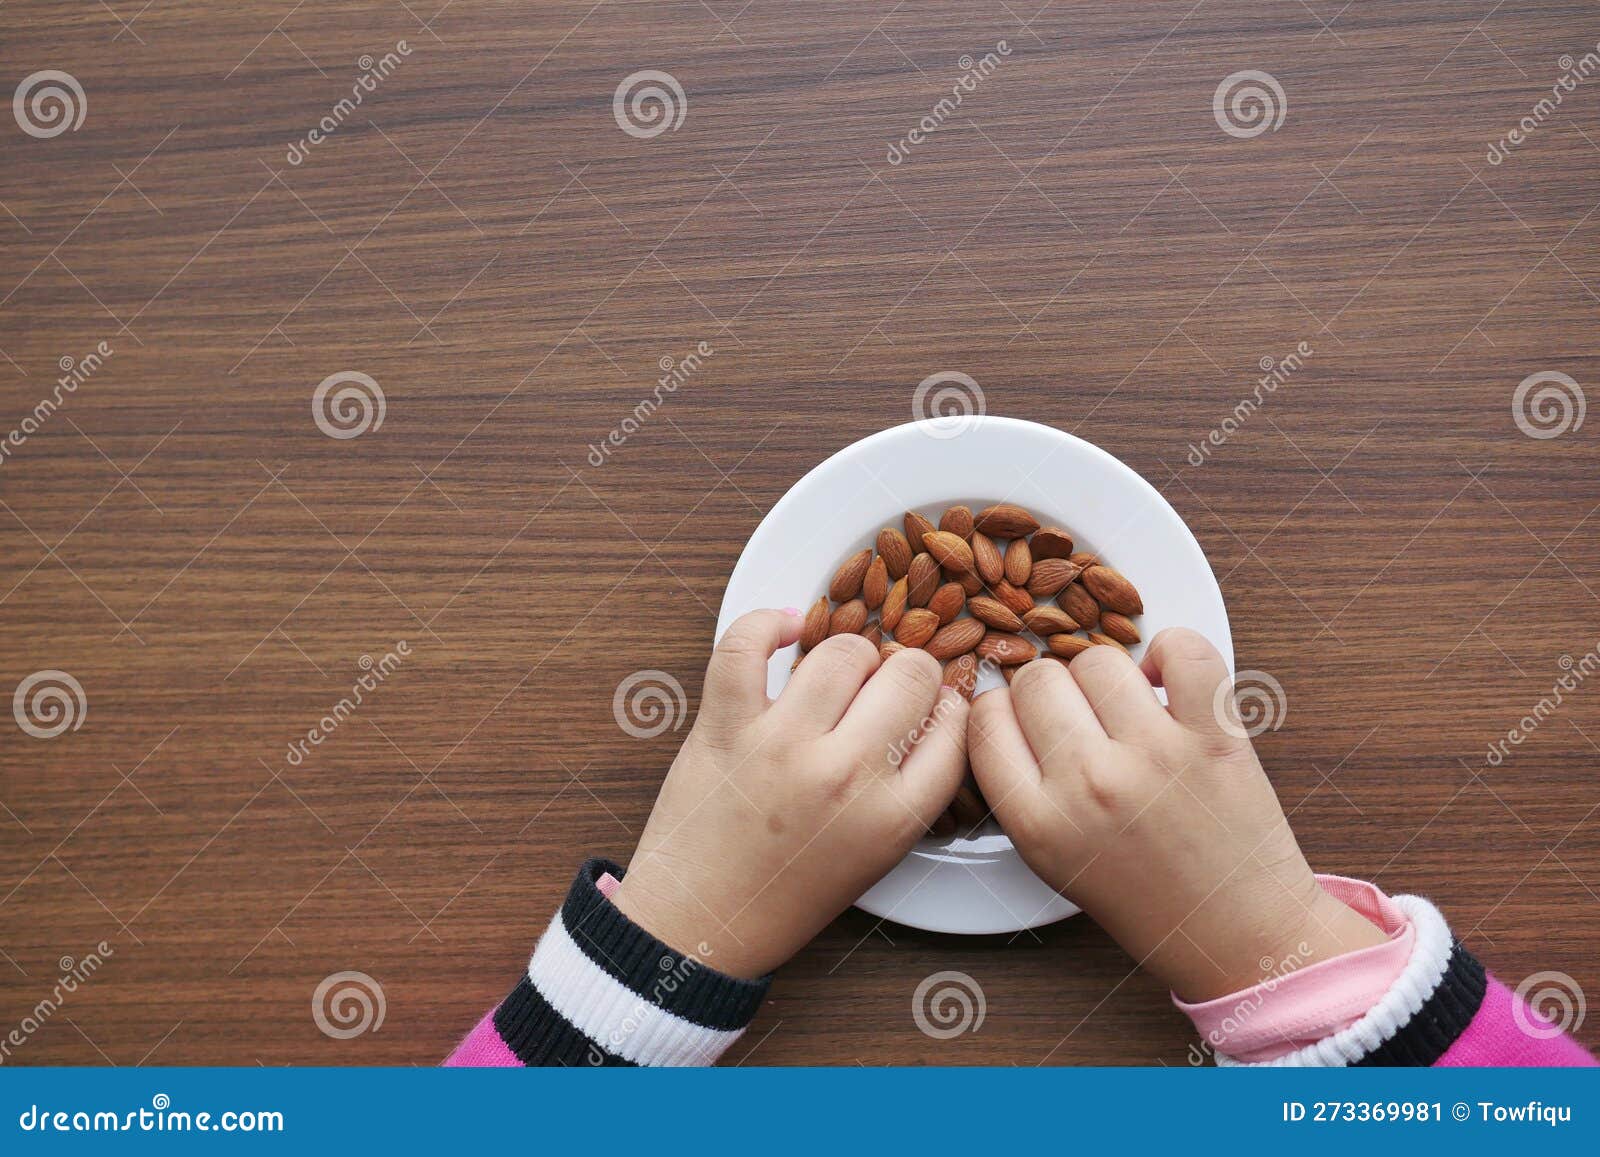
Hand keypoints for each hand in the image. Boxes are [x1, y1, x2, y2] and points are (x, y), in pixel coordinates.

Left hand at [611, 609, 968, 978]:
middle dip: (904, 672)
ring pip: (843, 651)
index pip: (954, 728)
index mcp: (893, 817)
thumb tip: (933, 710)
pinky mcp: (726, 728)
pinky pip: (746, 645)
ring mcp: (782, 747)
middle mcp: (845, 776)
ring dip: (847, 653)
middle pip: (909, 676)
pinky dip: (766, 624)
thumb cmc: (785, 894)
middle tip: (882, 686)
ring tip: (835, 673)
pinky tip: (785, 629)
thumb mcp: (877, 854)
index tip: (931, 705)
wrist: (701, 924)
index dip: (946, 706)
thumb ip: (911, 787)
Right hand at [969, 628, 1384, 1001]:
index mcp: (1040, 824)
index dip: (1002, 710)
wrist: (1240, 936)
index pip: (985, 721)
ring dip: (1107, 676)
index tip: (1023, 718)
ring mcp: (1153, 755)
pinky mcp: (1214, 736)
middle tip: (1080, 717)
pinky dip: (1172, 650)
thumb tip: (1009, 709)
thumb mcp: (1055, 860)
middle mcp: (1089, 784)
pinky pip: (1182, 650)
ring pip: (1096, 660)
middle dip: (1052, 691)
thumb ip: (1022, 791)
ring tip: (1126, 708)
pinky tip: (1166, 680)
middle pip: (1037, 681)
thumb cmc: (1150, 902)